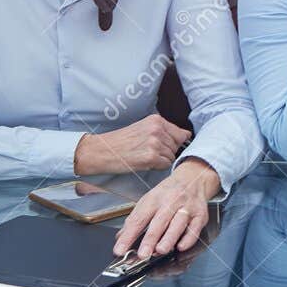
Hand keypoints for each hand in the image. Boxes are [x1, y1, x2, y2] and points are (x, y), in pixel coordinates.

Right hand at [74, 113, 190, 175]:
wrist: (101, 151)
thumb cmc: (120, 141)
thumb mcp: (143, 128)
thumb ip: (162, 131)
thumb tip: (186, 136)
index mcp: (156, 120)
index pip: (182, 133)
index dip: (176, 143)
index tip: (167, 146)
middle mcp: (157, 129)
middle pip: (177, 146)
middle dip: (167, 151)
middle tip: (148, 152)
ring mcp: (155, 143)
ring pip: (172, 156)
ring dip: (162, 159)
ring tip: (144, 156)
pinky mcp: (151, 157)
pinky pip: (166, 165)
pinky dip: (158, 166)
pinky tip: (144, 162)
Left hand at [113, 158, 220, 256]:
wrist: (193, 178)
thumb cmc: (168, 193)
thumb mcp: (149, 200)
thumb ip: (135, 220)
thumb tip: (120, 238)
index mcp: (154, 199)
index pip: (139, 219)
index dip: (128, 235)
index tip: (120, 250)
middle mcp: (171, 201)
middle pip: (159, 221)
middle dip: (150, 239)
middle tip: (142, 254)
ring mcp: (187, 208)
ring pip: (178, 224)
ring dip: (169, 238)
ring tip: (160, 250)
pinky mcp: (200, 214)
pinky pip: (195, 228)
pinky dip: (189, 238)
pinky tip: (181, 246)